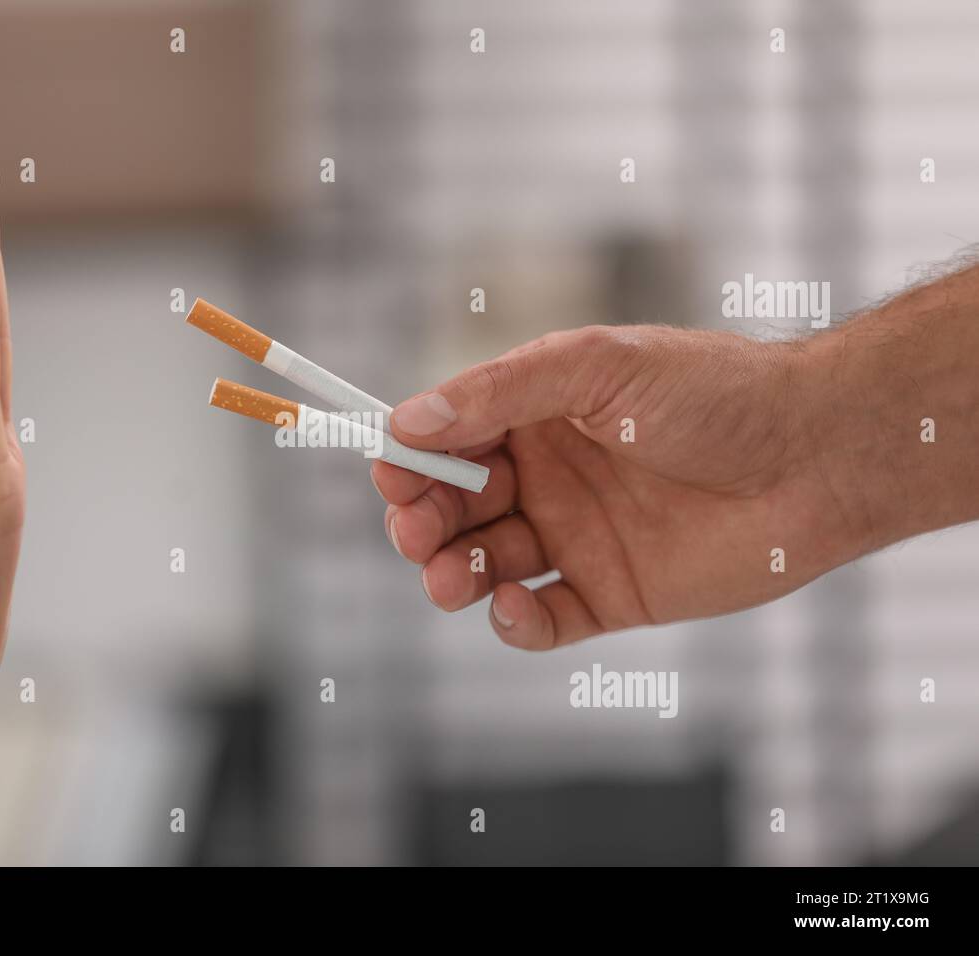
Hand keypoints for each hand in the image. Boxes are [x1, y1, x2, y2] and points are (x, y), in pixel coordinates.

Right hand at [373, 274, 978, 650]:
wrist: (815, 456)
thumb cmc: (713, 392)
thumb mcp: (596, 366)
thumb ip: (500, 392)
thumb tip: (407, 422)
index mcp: (536, 415)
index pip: (448, 440)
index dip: (411, 458)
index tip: (388, 471)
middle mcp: (548, 477)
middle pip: (455, 508)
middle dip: (422, 521)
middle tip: (416, 532)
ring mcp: (577, 538)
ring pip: (486, 566)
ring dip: (453, 574)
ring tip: (451, 576)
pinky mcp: (611, 594)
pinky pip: (544, 619)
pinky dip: (515, 622)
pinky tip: (512, 607)